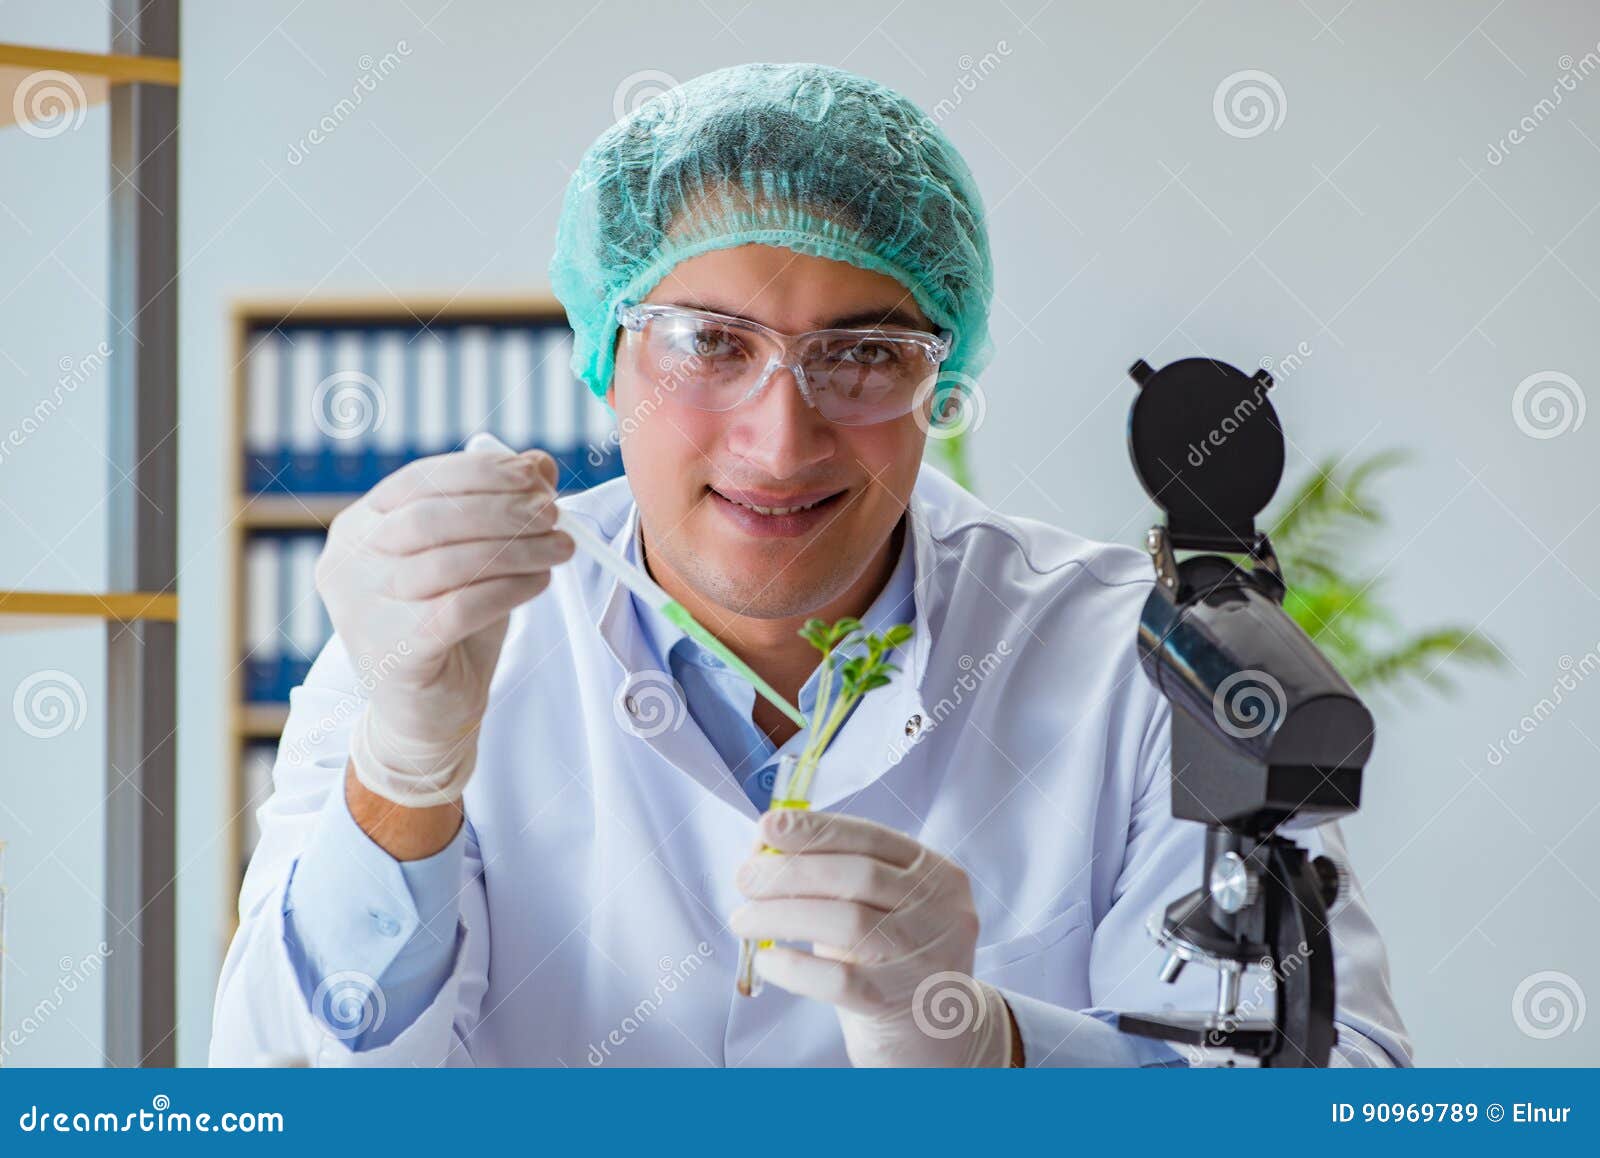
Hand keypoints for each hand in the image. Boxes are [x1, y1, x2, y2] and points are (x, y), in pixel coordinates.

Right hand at [315, 447, 572, 806]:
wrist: (425, 714)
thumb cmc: (447, 625)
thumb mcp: (473, 557)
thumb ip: (498, 507)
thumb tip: (540, 463)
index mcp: (358, 527)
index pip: (420, 480)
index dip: (483, 472)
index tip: (536, 477)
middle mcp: (348, 563)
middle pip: (432, 516)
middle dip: (503, 509)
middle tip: (554, 514)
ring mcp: (363, 610)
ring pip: (451, 561)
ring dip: (519, 548)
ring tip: (560, 548)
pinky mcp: (394, 652)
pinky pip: (462, 607)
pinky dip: (509, 588)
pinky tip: (539, 582)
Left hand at [729, 809, 1013, 1066]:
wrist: (939, 1035)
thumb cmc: (893, 960)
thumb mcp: (879, 908)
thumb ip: (836, 877)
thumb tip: (766, 851)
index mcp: (936, 873)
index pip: (871, 837)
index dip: (815, 828)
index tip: (767, 827)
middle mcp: (941, 909)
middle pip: (857, 876)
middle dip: (791, 872)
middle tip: (745, 878)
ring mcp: (926, 957)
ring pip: (847, 922)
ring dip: (783, 916)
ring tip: (743, 920)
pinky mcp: (902, 1002)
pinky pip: (840, 979)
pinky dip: (795, 967)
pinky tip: (767, 961)